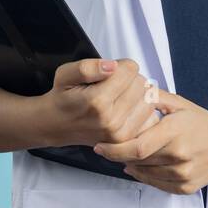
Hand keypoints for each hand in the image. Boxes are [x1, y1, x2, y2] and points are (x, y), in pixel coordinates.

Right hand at [42, 58, 161, 147]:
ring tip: (118, 96)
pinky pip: (150, 116)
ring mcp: (121, 133)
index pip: (131, 69)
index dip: (120, 65)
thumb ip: (87, 67)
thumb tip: (112, 65)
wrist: (56, 126)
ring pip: (149, 99)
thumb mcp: (65, 74)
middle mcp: (111, 120)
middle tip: (112, 85)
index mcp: (97, 101)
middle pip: (141, 83)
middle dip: (129, 79)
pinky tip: (126, 108)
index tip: (108, 72)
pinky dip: (141, 109)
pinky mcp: (127, 141)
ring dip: (138, 94)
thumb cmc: (63, 98)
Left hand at [93, 88, 207, 194]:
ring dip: (132, 165)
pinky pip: (156, 184)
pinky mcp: (186, 187)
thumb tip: (127, 89)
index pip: (136, 147)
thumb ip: (152, 96)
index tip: (98, 147)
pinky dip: (144, 176)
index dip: (114, 150)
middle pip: (138, 161)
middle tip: (107, 148)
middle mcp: (180, 155)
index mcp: (175, 131)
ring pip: (145, 174)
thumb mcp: (178, 103)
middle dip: (119, 155)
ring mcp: (184, 174)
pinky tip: (141, 165)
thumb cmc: (201, 121)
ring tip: (126, 154)